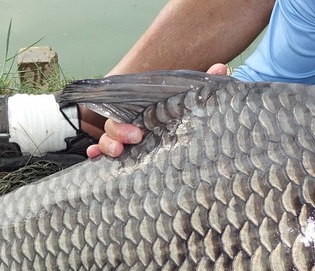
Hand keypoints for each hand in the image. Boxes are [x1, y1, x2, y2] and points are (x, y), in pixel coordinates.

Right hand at [86, 64, 229, 158]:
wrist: (196, 137)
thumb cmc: (186, 117)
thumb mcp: (193, 102)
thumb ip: (203, 85)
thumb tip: (221, 68)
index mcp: (145, 112)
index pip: (126, 112)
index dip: (124, 124)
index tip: (137, 134)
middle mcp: (132, 125)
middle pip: (114, 127)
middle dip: (118, 133)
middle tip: (137, 138)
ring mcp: (127, 141)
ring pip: (107, 140)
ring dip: (108, 145)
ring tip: (118, 152)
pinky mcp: (128, 156)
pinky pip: (104, 154)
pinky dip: (96, 154)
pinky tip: (93, 158)